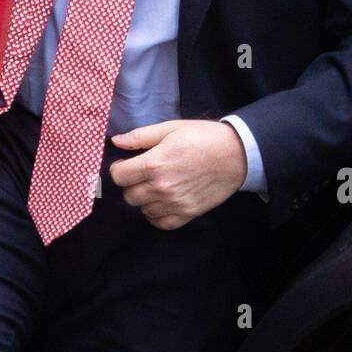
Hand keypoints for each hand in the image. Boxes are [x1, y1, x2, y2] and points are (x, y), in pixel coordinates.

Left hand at [108, 119, 247, 229]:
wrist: (235, 154)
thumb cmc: (202, 137)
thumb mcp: (170, 128)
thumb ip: (140, 136)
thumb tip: (116, 141)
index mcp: (154, 163)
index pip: (118, 176)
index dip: (119, 169)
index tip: (127, 164)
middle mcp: (161, 187)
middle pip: (129, 196)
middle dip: (131, 184)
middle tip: (143, 174)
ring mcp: (175, 203)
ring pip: (143, 210)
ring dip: (145, 199)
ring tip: (156, 186)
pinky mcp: (188, 213)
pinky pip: (161, 223)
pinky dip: (157, 215)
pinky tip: (163, 202)